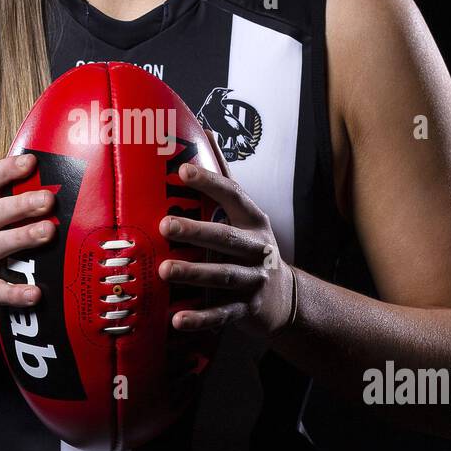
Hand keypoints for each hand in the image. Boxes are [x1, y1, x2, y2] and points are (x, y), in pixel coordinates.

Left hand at [158, 127, 294, 340]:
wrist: (285, 299)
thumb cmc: (252, 247)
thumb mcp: (245, 214)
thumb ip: (223, 178)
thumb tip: (206, 131)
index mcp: (253, 221)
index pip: (234, 194)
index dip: (210, 182)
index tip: (184, 170)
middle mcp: (256, 248)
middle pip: (226, 238)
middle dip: (196, 232)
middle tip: (165, 225)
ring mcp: (253, 280)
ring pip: (224, 276)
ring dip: (195, 274)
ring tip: (165, 270)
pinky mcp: (247, 310)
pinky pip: (222, 314)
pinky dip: (200, 318)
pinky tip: (177, 319)